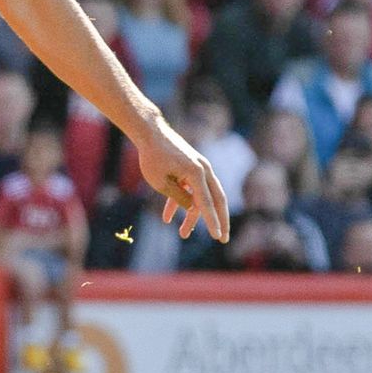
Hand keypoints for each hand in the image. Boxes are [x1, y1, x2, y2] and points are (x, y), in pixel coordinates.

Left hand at [135, 114, 228, 241]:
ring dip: (191, 216)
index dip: (212, 222)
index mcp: (197, 173)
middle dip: (218, 221)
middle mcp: (203, 170)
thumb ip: (179, 197)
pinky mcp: (191, 169)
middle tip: (222, 239)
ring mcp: (199, 168)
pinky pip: (189, 189)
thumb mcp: (162, 183)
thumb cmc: (152, 157)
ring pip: (200, 197)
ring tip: (182, 235)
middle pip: (216, 200)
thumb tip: (193, 208)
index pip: (207, 203)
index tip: (218, 237)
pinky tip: (167, 219)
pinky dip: (180, 202)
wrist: (149, 133)